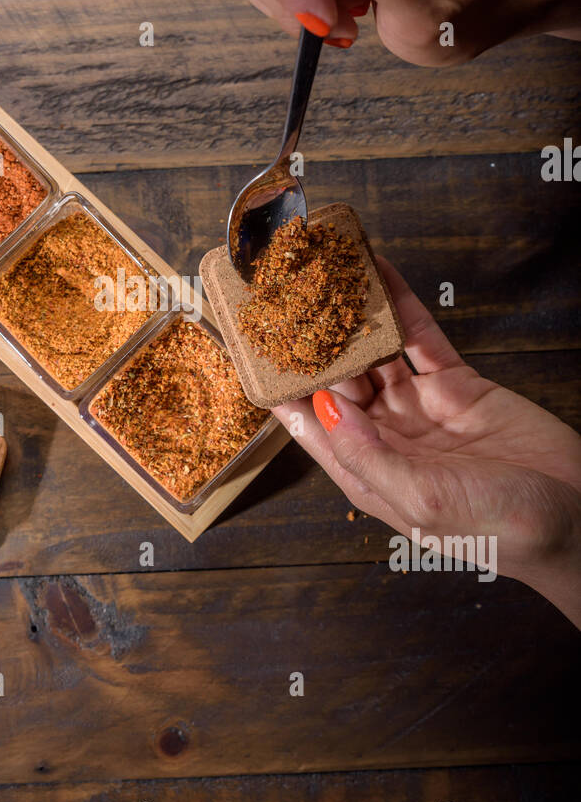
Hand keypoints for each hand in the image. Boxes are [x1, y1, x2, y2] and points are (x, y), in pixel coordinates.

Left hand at [274, 258, 580, 628]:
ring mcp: (421, 407)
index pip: (309, 422)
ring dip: (350, 317)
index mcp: (366, 471)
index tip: (252, 347)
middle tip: (284, 293)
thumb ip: (367, 453)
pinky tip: (379, 275)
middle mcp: (386, 436)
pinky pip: (420, 338)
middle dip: (311, 341)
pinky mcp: (458, 385)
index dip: (280, 386)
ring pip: (375, 352)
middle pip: (336, 379)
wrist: (574, 519)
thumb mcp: (419, 500)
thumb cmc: (496, 528)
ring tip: (323, 272)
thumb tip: (322, 407)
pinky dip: (400, 306)